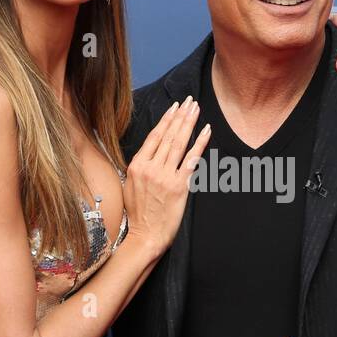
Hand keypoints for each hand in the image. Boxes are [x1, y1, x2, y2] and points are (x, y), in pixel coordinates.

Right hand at [123, 98, 210, 256]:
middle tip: (190, 101)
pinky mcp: (179, 186)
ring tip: (196, 109)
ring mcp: (165, 176)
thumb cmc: (138, 213)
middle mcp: (151, 168)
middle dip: (181, 115)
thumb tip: (149, 152)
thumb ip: (139, 167)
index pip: (154, 136)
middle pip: (168, 135)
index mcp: (137, 166)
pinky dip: (200, 143)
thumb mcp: (130, 185)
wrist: (146, 235)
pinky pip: (192, 160)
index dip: (166, 119)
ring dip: (189, 123)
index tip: (174, 107)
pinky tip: (206, 131)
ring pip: (179, 143)